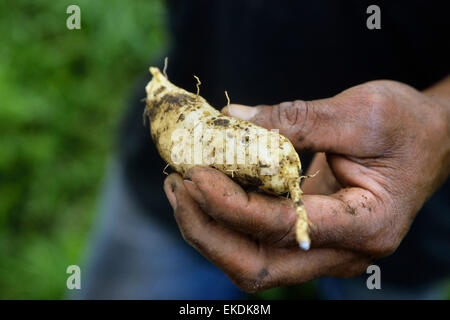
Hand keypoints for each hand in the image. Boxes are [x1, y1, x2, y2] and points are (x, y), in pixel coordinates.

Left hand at [163, 78, 449, 291]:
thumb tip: (231, 119)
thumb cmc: (406, 126)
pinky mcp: (308, 237)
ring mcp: (324, 250)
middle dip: (208, 230)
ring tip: (180, 188)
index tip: (195, 171)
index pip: (283, 227)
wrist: (430, 141)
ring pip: (251, 261)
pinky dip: (223, 221)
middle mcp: (343, 251)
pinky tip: (203, 190)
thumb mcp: (361, 113)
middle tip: (178, 185)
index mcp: (367, 224)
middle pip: (258, 266)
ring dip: (208, 230)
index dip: (231, 204)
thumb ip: (296, 119)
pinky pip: (257, 242)